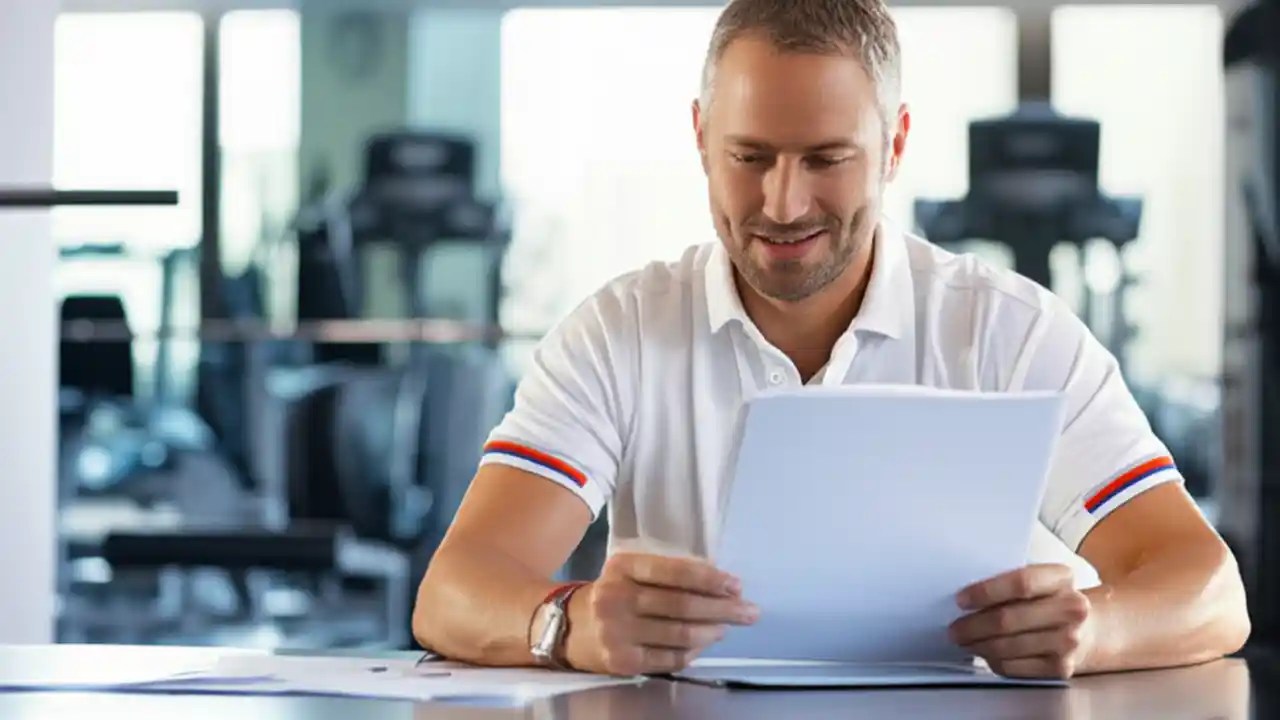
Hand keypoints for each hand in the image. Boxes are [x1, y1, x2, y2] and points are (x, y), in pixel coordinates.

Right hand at [564, 552, 759, 675]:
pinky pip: (668, 659)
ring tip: (727, 627)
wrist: (562, 626)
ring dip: (711, 631)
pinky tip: (703, 645)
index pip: (675, 572)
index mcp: (622, 568)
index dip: (710, 579)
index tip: (736, 585)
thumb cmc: (609, 594)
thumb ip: (663, 574)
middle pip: (682, 605)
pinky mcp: (621, 660)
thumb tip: (719, 586)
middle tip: (749, 611)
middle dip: (723, 608)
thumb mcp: (627, 572)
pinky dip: (691, 653)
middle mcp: (617, 598)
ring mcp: (617, 632)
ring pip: (679, 634)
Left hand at [949, 564, 1093, 678]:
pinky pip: (1015, 667)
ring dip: (978, 645)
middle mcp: (1071, 609)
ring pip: (1008, 646)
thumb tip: (965, 597)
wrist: (1089, 630)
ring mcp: (1068, 641)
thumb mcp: (1040, 580)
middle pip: (1008, 619)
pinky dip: (993, 661)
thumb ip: (1009, 582)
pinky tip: (985, 653)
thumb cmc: (1050, 600)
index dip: (986, 592)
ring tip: (964, 641)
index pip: (1021, 583)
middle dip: (973, 626)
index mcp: (1061, 578)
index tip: (960, 600)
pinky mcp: (1061, 667)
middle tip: (953, 628)